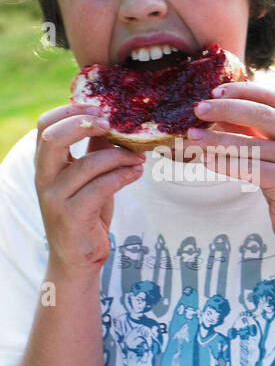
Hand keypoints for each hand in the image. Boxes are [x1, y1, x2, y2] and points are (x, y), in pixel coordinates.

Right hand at [34, 104, 144, 275]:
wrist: (78, 258)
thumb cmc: (86, 213)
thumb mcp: (90, 178)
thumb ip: (95, 152)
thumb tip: (114, 123)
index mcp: (45, 163)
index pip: (45, 125)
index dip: (70, 111)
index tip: (100, 107)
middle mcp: (44, 177)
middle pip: (54, 136)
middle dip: (85, 124)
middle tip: (114, 124)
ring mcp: (55, 197)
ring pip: (88, 163)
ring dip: (120, 156)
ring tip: (140, 157)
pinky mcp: (72, 215)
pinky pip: (101, 187)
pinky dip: (123, 176)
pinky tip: (137, 173)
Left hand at [188, 82, 274, 248]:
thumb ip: (257, 131)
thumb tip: (220, 111)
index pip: (271, 96)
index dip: (241, 90)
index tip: (215, 91)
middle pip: (259, 113)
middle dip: (225, 109)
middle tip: (198, 110)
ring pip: (250, 144)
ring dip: (217, 140)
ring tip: (193, 138)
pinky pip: (250, 168)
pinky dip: (225, 164)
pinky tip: (207, 161)